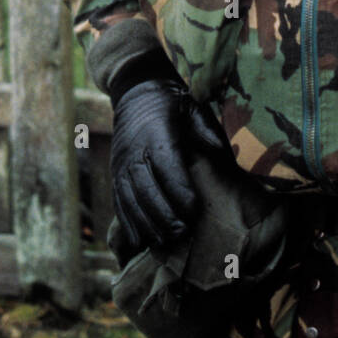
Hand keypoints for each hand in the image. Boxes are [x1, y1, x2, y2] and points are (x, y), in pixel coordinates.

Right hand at [110, 76, 228, 255]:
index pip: (167, 165)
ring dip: (147, 224)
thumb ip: (208, 132)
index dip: (180, 190)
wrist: (135, 95)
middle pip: (146, 188)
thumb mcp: (194, 108)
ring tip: (166, 243)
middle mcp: (135, 151)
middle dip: (164, 215)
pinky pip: (119, 203)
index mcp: (157, 133)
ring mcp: (121, 165)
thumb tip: (223, 156)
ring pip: (130, 200)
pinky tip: (142, 241)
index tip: (195, 211)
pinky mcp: (115, 175)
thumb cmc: (173, 105)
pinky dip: (129, 224)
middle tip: (184, 234)